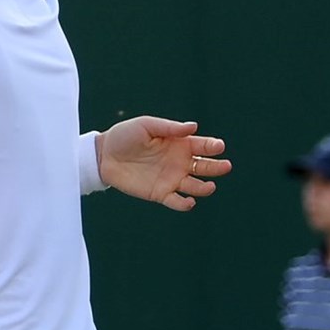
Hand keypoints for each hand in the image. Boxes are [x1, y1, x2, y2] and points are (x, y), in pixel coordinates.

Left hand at [97, 118, 229, 209]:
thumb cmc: (125, 136)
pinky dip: (185, 204)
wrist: (104, 156)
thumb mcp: (146, 125)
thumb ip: (169, 127)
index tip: (219, 147)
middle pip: (204, 167)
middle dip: (217, 167)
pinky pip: (177, 201)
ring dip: (204, 188)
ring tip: (209, 187)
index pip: (202, 146)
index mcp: (179, 144)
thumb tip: (194, 127)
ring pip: (195, 186)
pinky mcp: (160, 194)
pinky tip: (189, 201)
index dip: (212, 147)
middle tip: (226, 166)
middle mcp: (179, 162)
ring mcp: (171, 179)